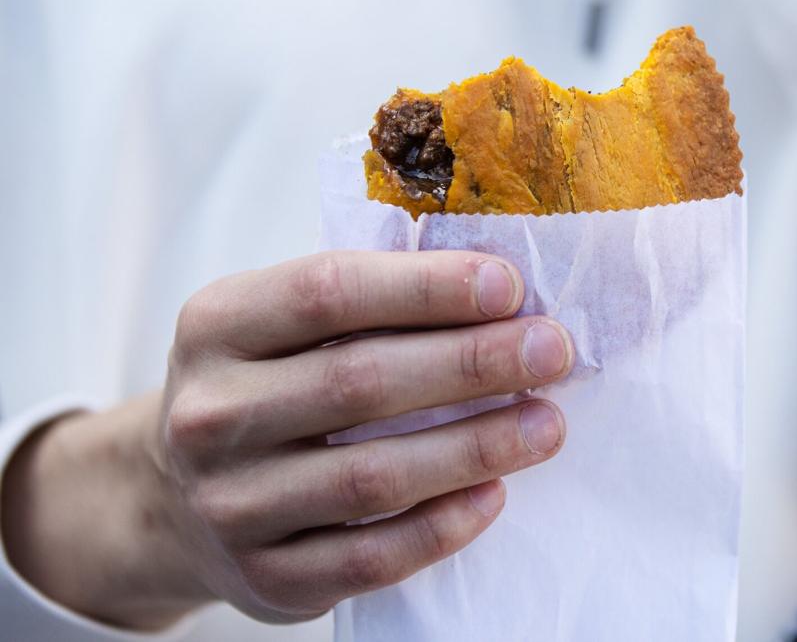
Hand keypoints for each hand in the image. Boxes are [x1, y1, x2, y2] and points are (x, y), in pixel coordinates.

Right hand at [1, 251, 572, 629]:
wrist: (179, 499)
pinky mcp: (267, 575)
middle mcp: (211, 414)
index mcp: (217, 326)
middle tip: (552, 351)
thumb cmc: (266, 388)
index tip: (509, 286)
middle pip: (358, 382)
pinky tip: (494, 496)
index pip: (327, 291)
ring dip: (476, 448)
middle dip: (471, 363)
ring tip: (547, 425)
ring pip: (373, 477)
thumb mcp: (281, 327)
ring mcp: (232, 504)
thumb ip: (366, 304)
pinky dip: (442, 527)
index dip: (425, 287)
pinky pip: (370, 557)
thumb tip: (498, 295)